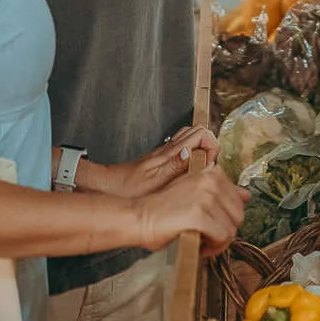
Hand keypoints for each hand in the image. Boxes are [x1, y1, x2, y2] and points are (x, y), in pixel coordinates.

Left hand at [86, 127, 218, 197]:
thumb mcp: (155, 182)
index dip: (212, 146)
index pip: (202, 134)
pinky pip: (182, 147)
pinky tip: (188, 169)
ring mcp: (165, 152)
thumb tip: (195, 153)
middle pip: (199, 132)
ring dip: (201, 148)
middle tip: (210, 166)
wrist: (107, 187)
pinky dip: (191, 153)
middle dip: (210, 146)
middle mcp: (169, 149)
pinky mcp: (160, 159)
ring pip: (191, 138)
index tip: (212, 163)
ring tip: (202, 168)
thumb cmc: (127, 188)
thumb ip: (177, 166)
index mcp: (171, 153)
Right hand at [133, 167, 245, 256]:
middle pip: (238, 215)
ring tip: (203, 243)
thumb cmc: (163, 209)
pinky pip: (222, 237)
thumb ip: (220, 193)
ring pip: (231, 228)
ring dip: (219, 242)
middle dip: (225, 231)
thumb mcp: (194, 194)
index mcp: (211, 173)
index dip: (226, 218)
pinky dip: (214, 247)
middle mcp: (211, 181)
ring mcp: (206, 197)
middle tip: (208, 238)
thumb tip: (246, 194)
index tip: (212, 225)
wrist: (138, 217)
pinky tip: (200, 247)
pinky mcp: (199, 215)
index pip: (237, 200)